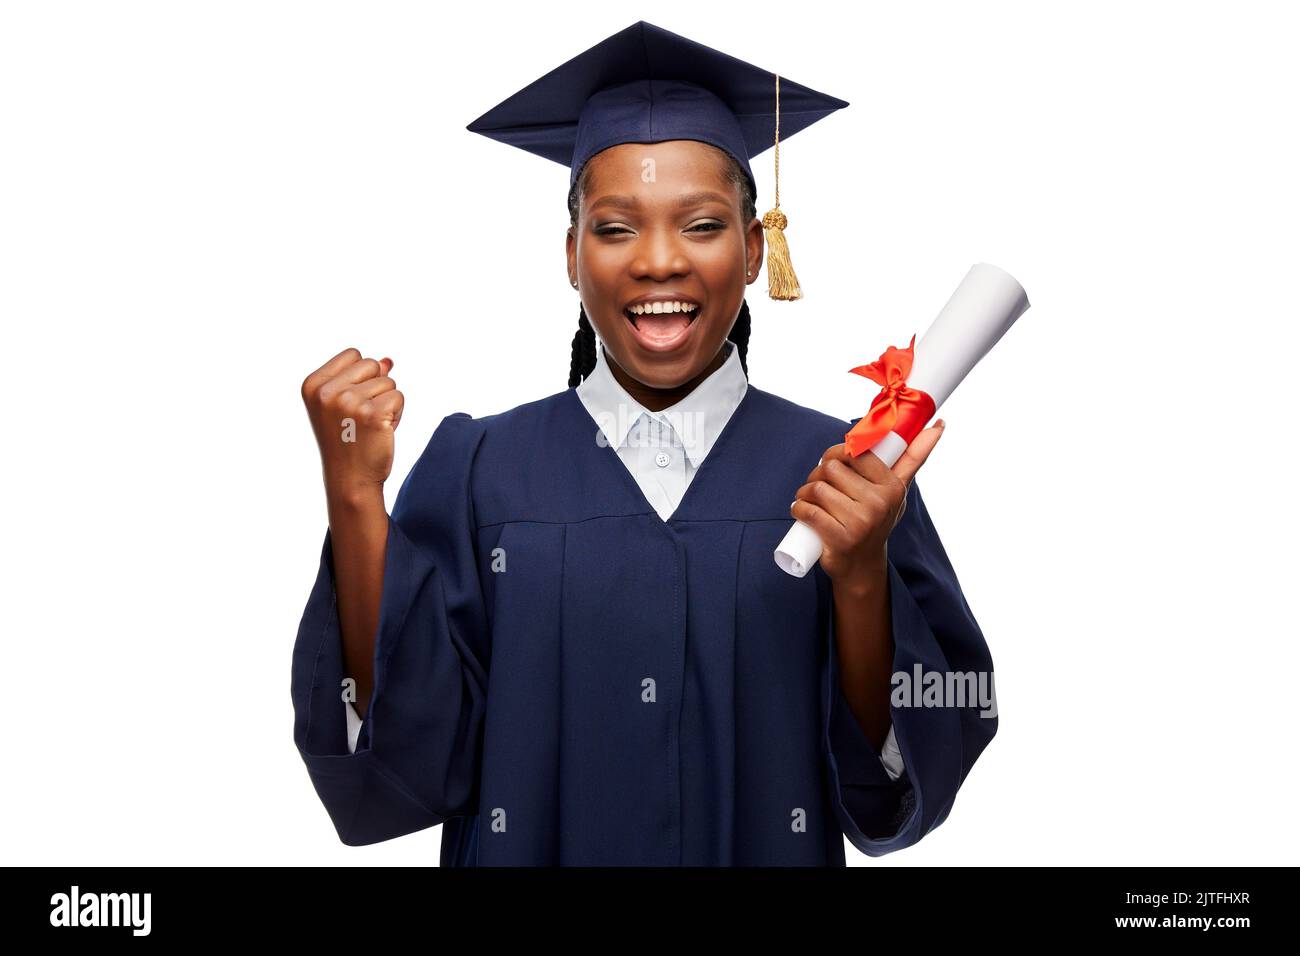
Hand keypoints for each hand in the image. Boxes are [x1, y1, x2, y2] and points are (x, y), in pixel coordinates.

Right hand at [301, 348, 403, 496]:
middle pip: (372, 364)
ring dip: (387, 403)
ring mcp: (349, 402)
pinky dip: (397, 414)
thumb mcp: (343, 405)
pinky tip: (382, 430)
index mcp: (313, 385)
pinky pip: (399, 397)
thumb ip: (361, 378)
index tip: (350, 403)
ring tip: (370, 425)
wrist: (350, 479)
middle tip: (362, 416)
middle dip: (376, 388)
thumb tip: (388, 361)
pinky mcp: (373, 414)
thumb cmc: (347, 441)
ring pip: (388, 381)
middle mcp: (327, 392)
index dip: (361, 377)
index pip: (353, 354)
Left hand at [791, 420, 945, 586]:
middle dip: (817, 473)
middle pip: (830, 468)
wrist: (861, 566)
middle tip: (820, 486)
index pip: (855, 452)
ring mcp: (861, 522)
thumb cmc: (876, 520)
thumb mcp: (897, 490)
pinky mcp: (840, 538)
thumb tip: (939, 424)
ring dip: (804, 493)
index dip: (837, 454)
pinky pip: (807, 510)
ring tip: (811, 501)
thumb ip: (914, 457)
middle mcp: (879, 504)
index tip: (836, 462)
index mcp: (892, 487)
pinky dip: (797, 509)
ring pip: (816, 488)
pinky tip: (802, 512)